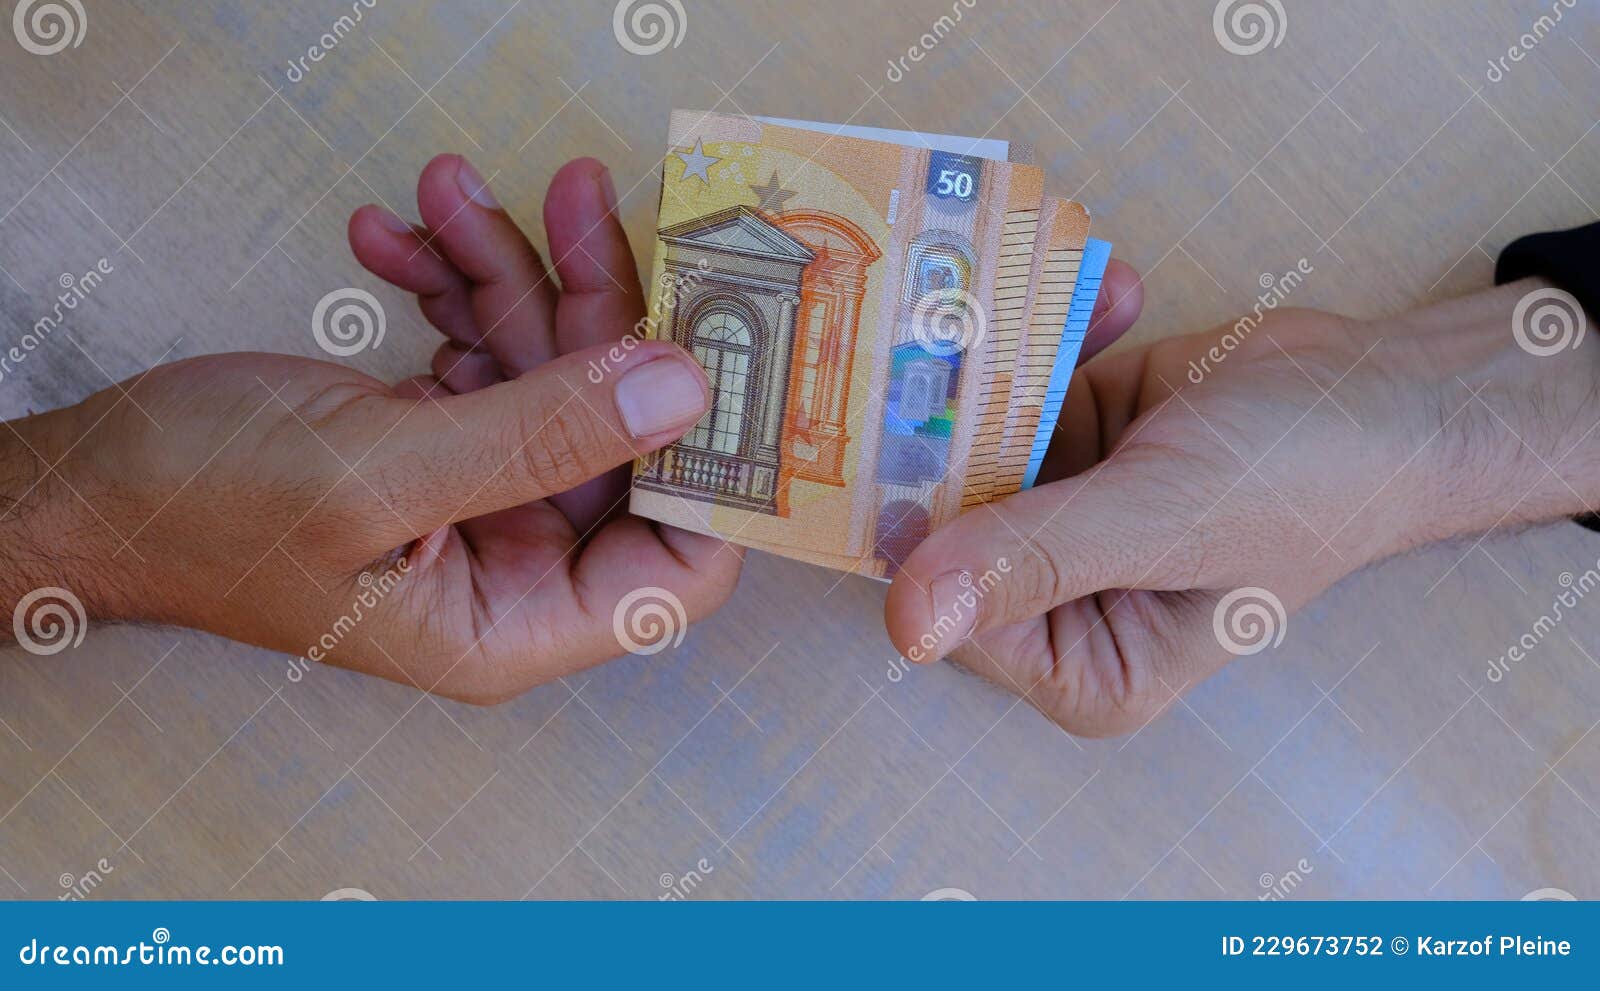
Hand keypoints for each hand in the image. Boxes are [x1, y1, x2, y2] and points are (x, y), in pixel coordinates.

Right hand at [1, 155, 740, 702]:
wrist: (81, 483)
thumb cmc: (197, 512)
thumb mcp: (375, 473)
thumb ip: (537, 436)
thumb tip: (682, 390)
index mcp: (516, 619)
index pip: (680, 561)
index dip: (712, 458)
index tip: (711, 337)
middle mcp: (516, 564)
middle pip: (620, 429)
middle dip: (591, 305)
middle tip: (573, 194)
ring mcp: (482, 496)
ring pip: (550, 369)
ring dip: (505, 271)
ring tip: (445, 192)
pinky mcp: (441, 438)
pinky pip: (484, 351)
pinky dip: (451, 287)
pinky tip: (396, 240)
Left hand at [885, 275, 1599, 734]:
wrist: (1387, 394)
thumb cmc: (1300, 483)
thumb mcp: (1162, 523)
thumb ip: (1037, 560)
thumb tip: (907, 622)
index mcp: (1078, 662)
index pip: (953, 608)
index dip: (914, 528)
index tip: (880, 433)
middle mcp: (1054, 598)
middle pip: (949, 521)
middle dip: (939, 426)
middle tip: (913, 337)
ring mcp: (1056, 513)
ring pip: (973, 438)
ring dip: (995, 361)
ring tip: (1004, 289)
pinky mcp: (1072, 437)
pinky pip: (1025, 385)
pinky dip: (1057, 332)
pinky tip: (1110, 292)